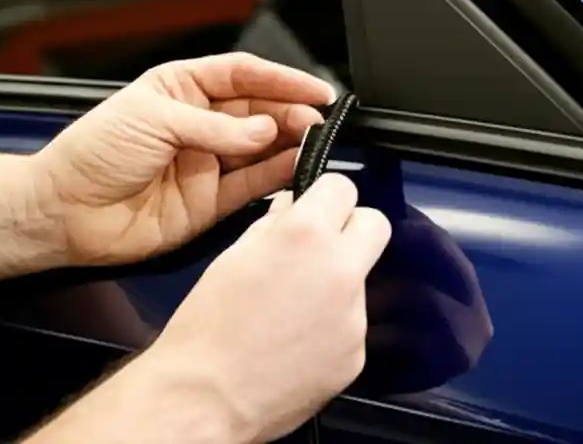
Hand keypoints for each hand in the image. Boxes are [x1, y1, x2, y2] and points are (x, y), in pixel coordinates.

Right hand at [24, 175, 391, 443]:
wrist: (207, 396)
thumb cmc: (208, 327)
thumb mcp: (233, 257)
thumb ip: (273, 225)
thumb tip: (292, 208)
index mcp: (306, 236)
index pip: (343, 187)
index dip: (327, 196)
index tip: (316, 208)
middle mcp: (340, 271)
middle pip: (375, 225)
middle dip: (351, 228)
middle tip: (320, 246)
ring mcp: (354, 316)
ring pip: (360, 279)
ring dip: (336, 283)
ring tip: (291, 309)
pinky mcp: (357, 353)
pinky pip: (352, 324)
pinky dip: (331, 327)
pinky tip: (296, 340)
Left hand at [31, 53, 334, 265]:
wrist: (65, 210)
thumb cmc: (92, 153)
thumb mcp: (153, 119)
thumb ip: (213, 126)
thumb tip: (264, 129)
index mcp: (182, 88)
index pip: (243, 75)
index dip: (281, 78)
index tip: (315, 87)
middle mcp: (199, 123)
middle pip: (259, 110)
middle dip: (291, 112)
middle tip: (316, 119)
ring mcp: (207, 162)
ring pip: (261, 148)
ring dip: (290, 143)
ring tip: (314, 141)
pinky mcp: (210, 202)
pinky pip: (252, 186)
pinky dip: (277, 176)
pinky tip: (296, 167)